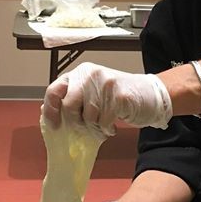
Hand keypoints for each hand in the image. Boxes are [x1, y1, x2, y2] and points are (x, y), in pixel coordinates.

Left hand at [42, 62, 171, 135]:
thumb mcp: (92, 92)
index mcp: (80, 73)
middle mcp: (90, 74)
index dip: (51, 109)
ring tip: (103, 125)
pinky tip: (112, 125)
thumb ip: (74, 98)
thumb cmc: (118, 97)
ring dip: (95, 127)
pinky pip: (104, 121)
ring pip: (87, 116)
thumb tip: (49, 114)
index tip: (54, 125)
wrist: (150, 94)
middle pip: (69, 105)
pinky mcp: (119, 95)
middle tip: (85, 128)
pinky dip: (106, 128)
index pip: (55, 90)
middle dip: (75, 122)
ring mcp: (105, 83)